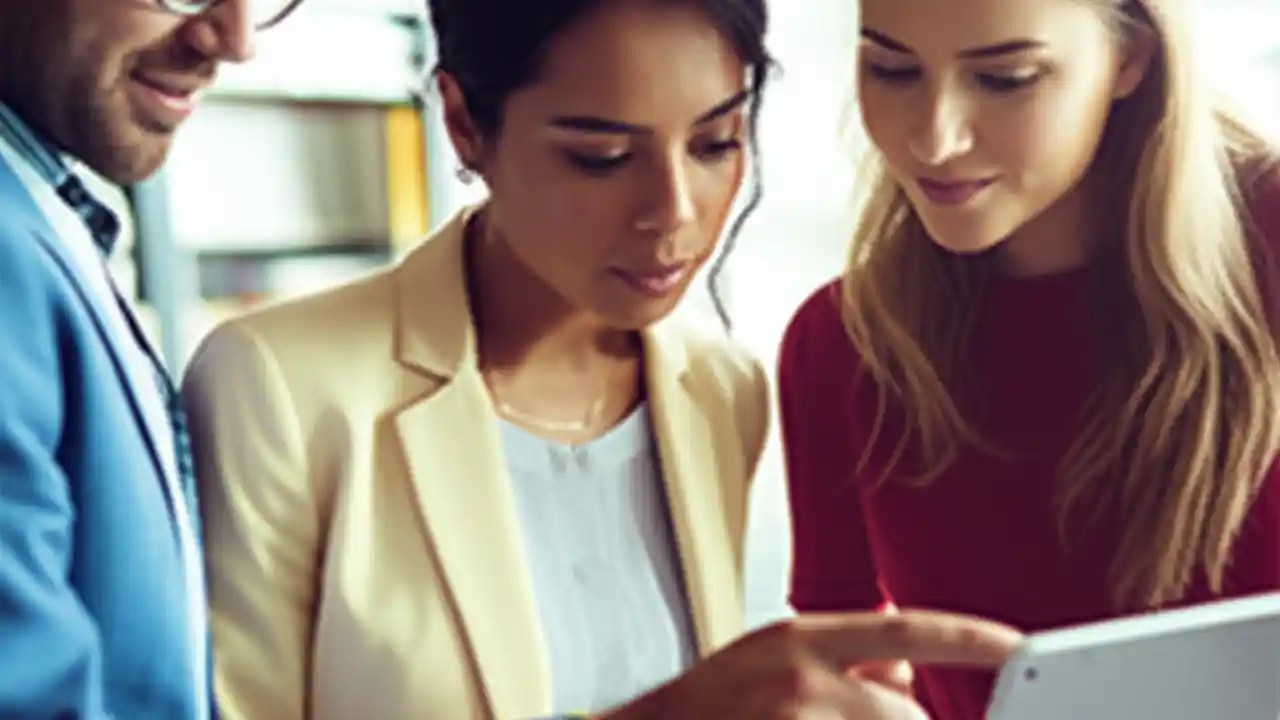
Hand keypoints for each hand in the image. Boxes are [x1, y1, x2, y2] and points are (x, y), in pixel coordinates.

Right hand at [599, 610, 1021, 719]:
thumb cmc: (707, 707)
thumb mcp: (769, 661)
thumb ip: (848, 659)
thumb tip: (909, 670)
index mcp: (801, 640)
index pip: (907, 629)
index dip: (970, 638)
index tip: (1020, 648)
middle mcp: (802, 680)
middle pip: (908, 712)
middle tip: (856, 718)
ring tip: (817, 719)